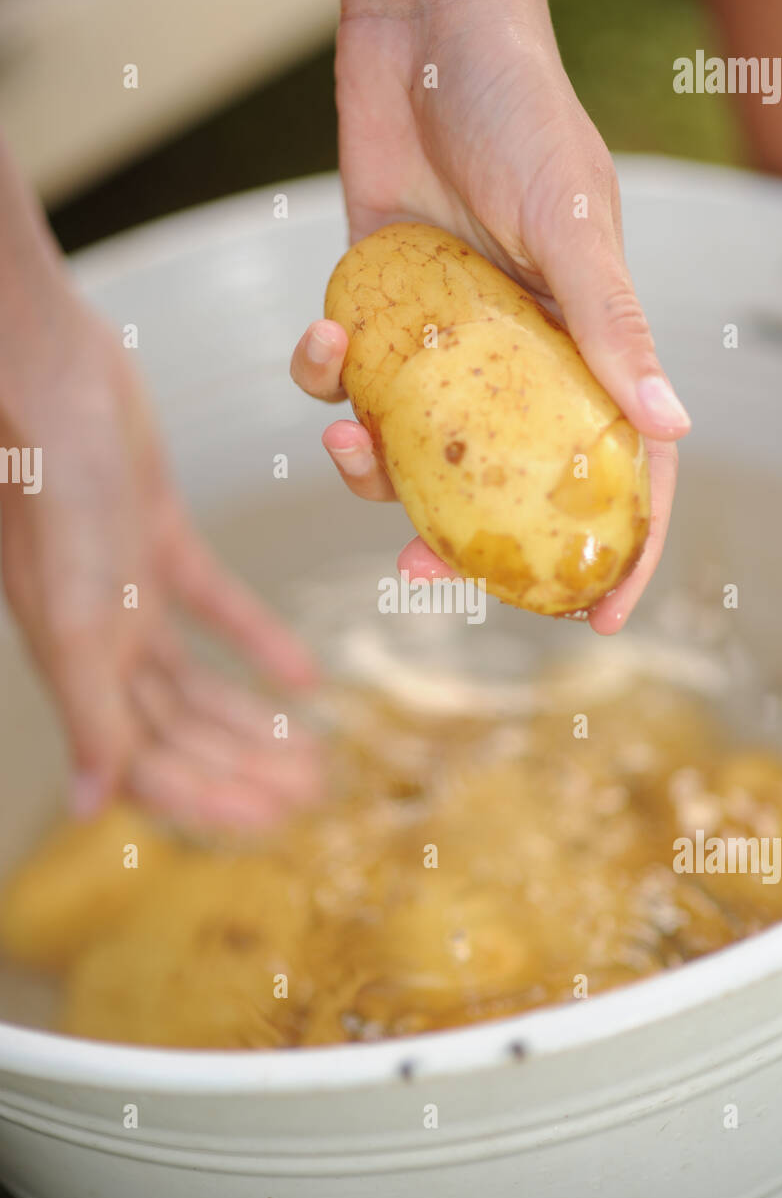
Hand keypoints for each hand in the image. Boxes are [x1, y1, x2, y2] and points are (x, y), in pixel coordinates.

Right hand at [1, 296, 319, 828]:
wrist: (55, 376)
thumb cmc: (55, 489)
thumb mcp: (74, 618)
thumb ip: (87, 711)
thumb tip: (91, 808)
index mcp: (77, 666)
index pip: (143, 758)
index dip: (205, 795)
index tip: (272, 821)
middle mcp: (99, 636)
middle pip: (178, 727)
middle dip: (241, 764)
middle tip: (309, 792)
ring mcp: (126, 586)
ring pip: (197, 678)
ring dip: (253, 717)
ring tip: (311, 752)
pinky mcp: (155, 534)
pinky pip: (214, 604)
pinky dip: (256, 640)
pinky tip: (304, 677)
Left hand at [293, 0, 687, 630]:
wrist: (421, 37)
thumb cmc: (519, 113)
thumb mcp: (573, 222)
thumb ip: (613, 324)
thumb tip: (675, 425)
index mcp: (584, 347)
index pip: (622, 466)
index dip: (620, 548)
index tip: (600, 618)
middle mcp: (515, 360)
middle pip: (503, 484)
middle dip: (460, 541)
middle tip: (420, 576)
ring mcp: (441, 347)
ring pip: (411, 452)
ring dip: (370, 468)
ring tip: (344, 439)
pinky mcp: (376, 318)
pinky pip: (347, 381)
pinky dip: (325, 373)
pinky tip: (324, 334)